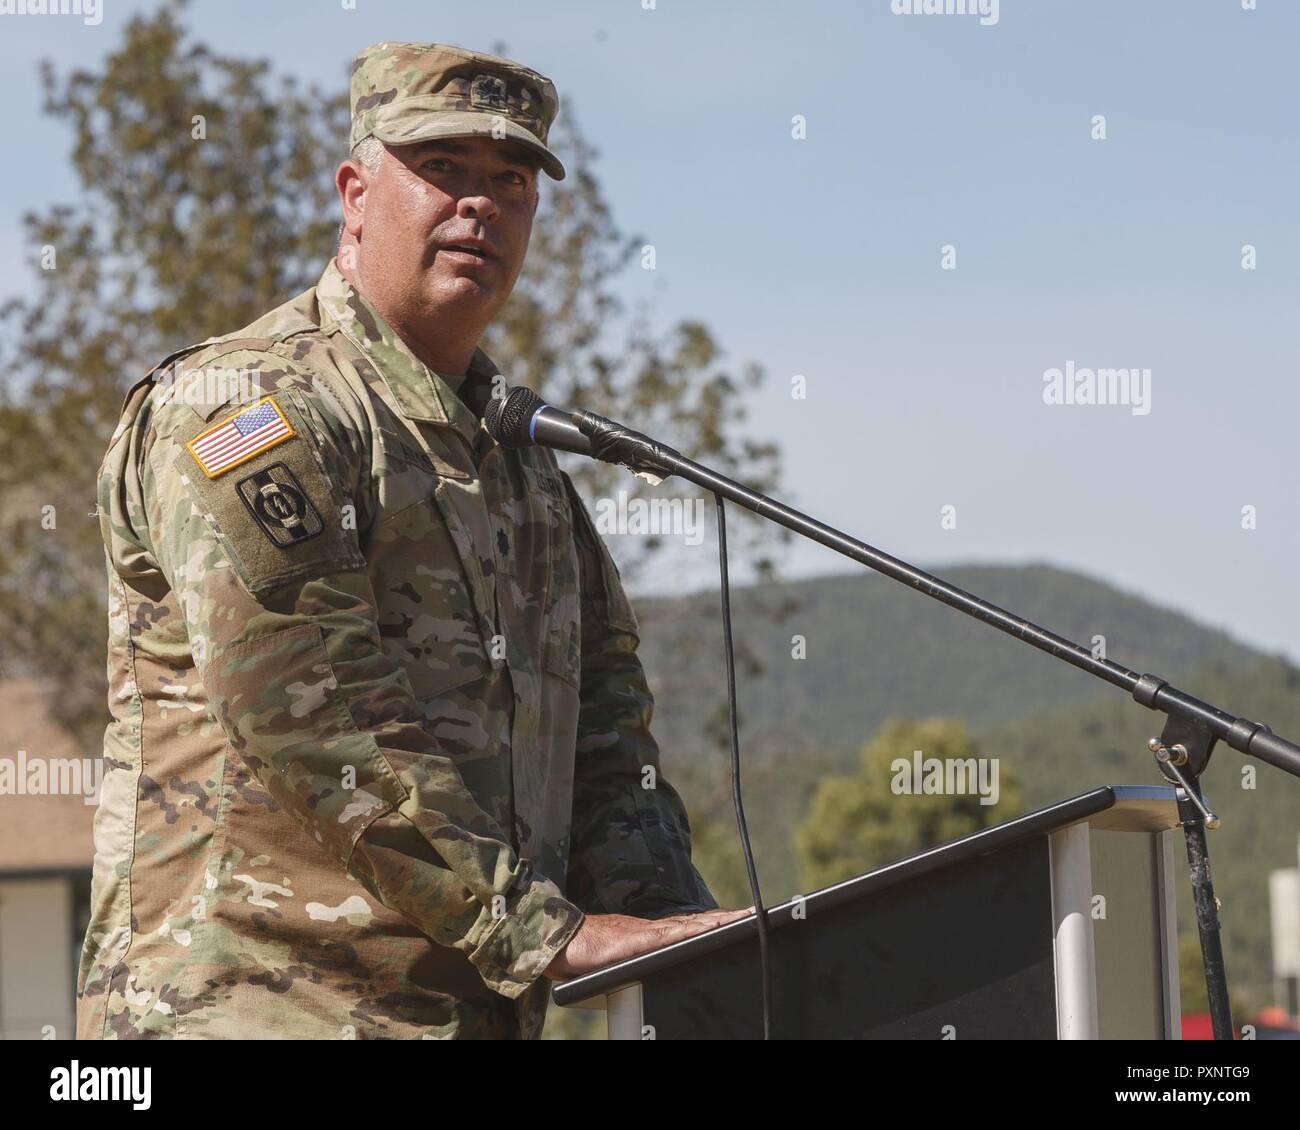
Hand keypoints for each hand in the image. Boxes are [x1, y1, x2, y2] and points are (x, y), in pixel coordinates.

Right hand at [545, 907, 751, 979]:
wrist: (561, 943)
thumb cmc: (586, 956)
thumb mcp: (621, 962)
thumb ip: (638, 964)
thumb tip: (650, 977)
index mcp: (651, 936)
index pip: (691, 927)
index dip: (716, 923)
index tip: (740, 919)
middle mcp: (654, 930)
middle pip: (699, 922)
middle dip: (728, 918)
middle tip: (756, 914)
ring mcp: (647, 932)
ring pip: (691, 925)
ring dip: (718, 921)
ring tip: (744, 918)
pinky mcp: (637, 940)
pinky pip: (670, 935)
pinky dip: (692, 931)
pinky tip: (708, 929)